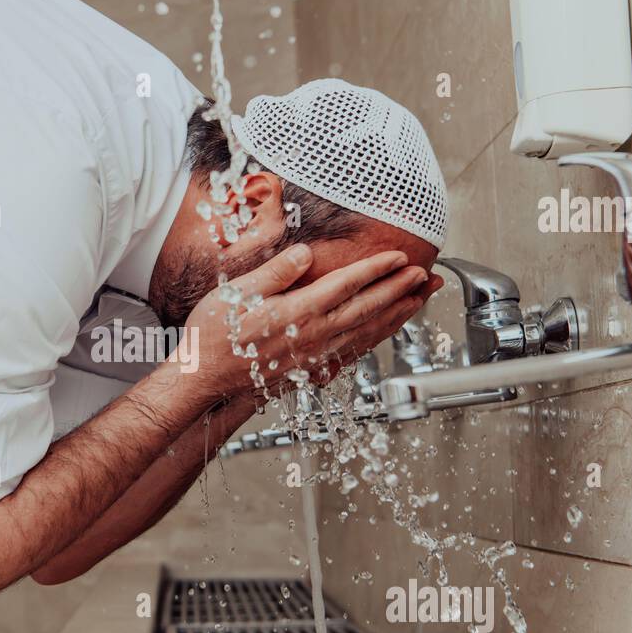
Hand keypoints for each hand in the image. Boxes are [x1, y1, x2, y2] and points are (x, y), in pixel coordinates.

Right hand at [178, 243, 434, 401]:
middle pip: (369, 309)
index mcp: (299, 311)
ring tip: (420, 301)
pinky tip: (384, 334)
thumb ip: (278, 272)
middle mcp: (314, 336)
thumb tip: (307, 254)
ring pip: (368, 334)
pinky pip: (354, 354)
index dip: (378, 269)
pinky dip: (375, 341)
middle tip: (427, 277)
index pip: (349, 284)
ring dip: (399, 316)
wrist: (204, 379)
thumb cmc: (214, 334)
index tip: (401, 258)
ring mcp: (315, 356)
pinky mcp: (311, 371)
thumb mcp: (239, 292)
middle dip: (402, 291)